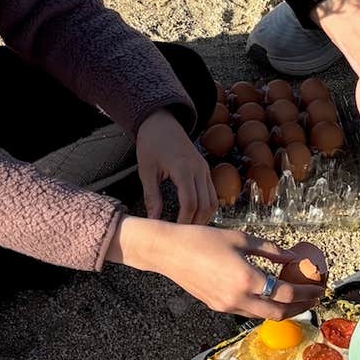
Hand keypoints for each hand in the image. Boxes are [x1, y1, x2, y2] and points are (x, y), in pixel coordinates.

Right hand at [106, 219, 326, 319]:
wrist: (169, 252)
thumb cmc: (202, 239)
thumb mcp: (241, 239)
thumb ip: (270, 250)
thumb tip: (294, 257)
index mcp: (247, 279)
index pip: (287, 293)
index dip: (307, 291)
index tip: (319, 286)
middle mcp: (238, 298)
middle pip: (279, 313)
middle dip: (300, 307)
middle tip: (313, 298)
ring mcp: (227, 306)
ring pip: (263, 316)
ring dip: (283, 310)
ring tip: (296, 298)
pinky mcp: (218, 307)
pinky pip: (247, 312)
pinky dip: (264, 307)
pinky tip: (269, 295)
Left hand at [136, 109, 215, 224]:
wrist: (161, 122)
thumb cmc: (151, 144)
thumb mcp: (146, 170)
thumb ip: (151, 196)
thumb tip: (153, 220)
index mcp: (183, 169)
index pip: (189, 203)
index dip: (183, 221)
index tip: (175, 234)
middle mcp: (198, 169)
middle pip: (205, 205)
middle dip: (195, 224)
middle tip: (183, 237)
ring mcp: (205, 169)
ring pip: (213, 201)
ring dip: (204, 217)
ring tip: (190, 230)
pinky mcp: (206, 169)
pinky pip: (212, 193)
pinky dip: (207, 207)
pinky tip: (195, 216)